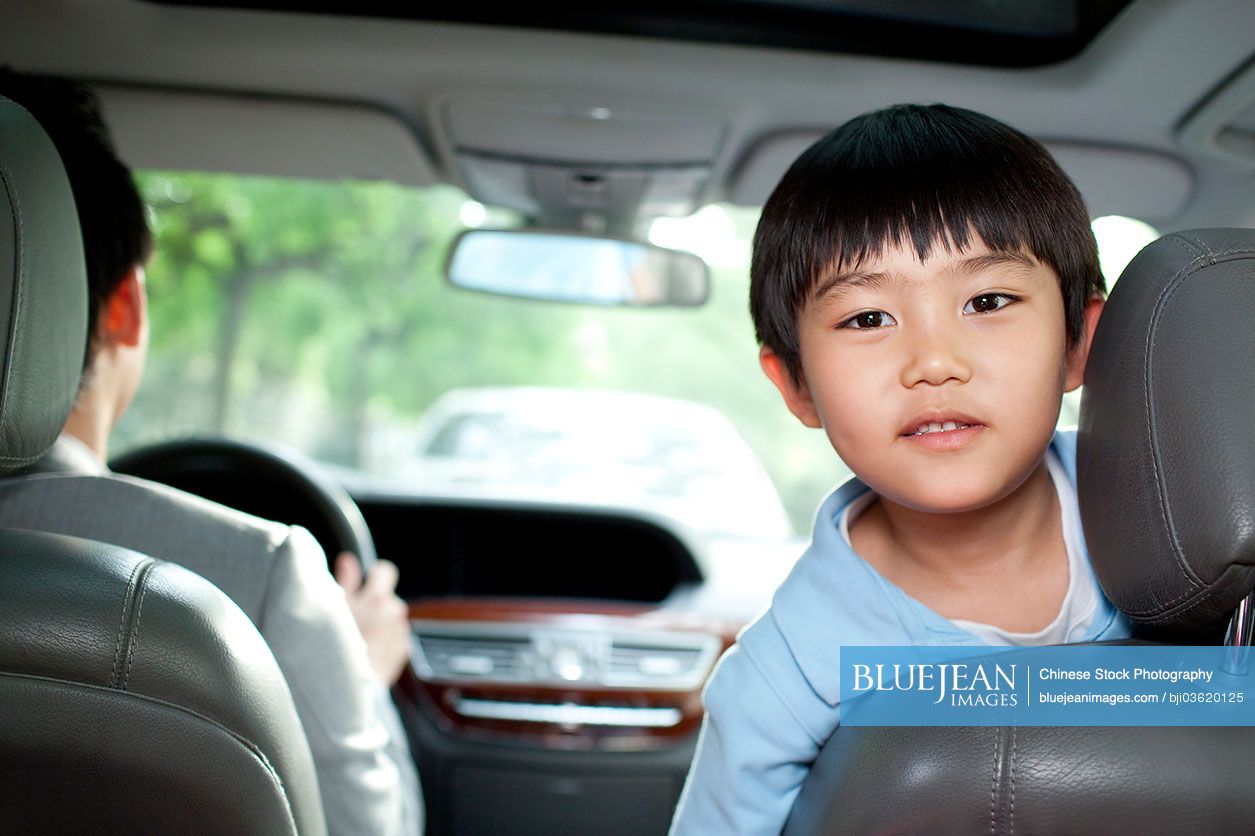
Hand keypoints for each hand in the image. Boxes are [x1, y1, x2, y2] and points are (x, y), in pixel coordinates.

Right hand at [334, 552, 410, 685]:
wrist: (348, 684)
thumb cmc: (337, 645)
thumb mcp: (335, 608)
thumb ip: (345, 580)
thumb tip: (349, 560)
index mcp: (377, 598)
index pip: (385, 570)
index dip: (374, 576)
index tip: (365, 584)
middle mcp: (395, 611)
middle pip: (386, 598)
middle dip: (374, 605)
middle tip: (355, 618)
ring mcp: (401, 631)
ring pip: (391, 619)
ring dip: (380, 623)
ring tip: (360, 638)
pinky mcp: (404, 649)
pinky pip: (395, 637)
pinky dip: (385, 640)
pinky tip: (369, 650)